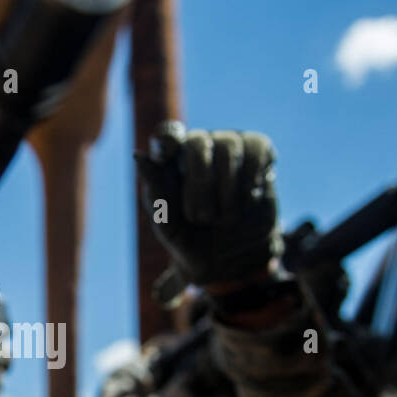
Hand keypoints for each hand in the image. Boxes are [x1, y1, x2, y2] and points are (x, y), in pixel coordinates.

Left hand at [135, 121, 282, 288]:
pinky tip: (249, 198)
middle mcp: (200, 148)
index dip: (169, 140)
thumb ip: (155, 191)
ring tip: (225, 218)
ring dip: (227, 186)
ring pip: (229, 145)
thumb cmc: (189, 239)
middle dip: (200, 182)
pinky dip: (251, 176)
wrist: (229, 261)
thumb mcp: (167, 223)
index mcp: (171, 161)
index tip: (168, 156)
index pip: (168, 134)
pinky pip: (257, 148)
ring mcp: (230, 149)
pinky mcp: (259, 156)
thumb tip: (138, 155)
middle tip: (201, 218)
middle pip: (198, 142)